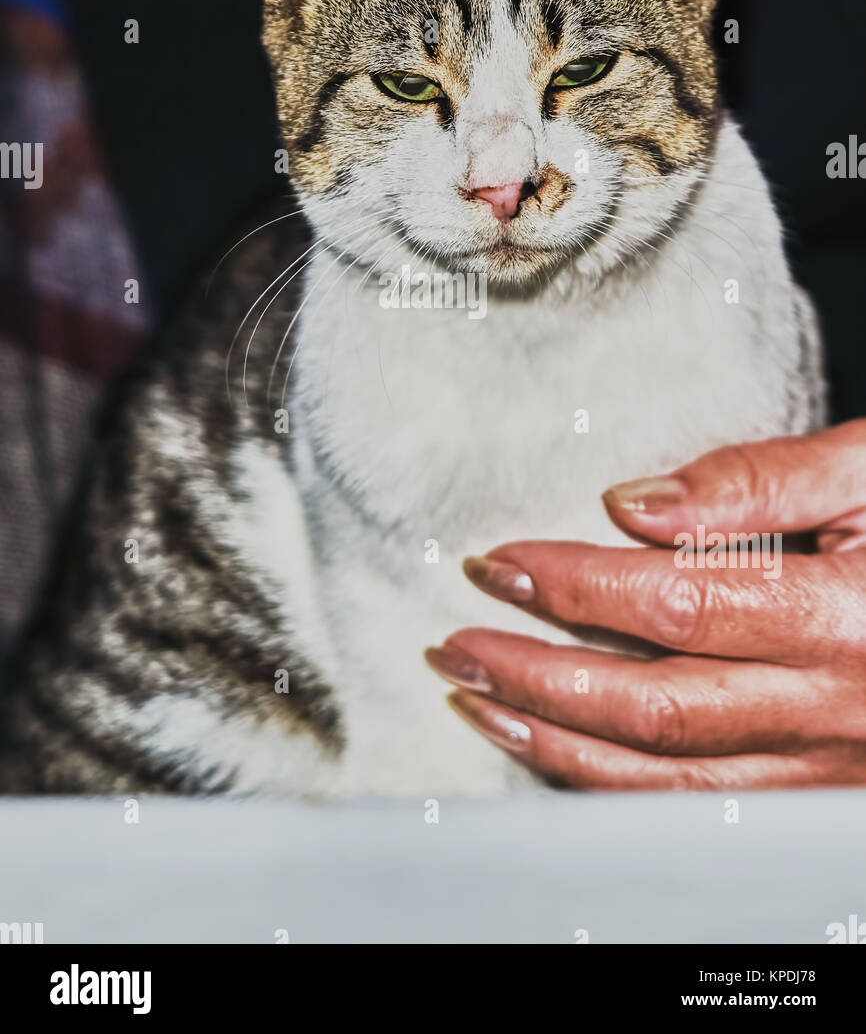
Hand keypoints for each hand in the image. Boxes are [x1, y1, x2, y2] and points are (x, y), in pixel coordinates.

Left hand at [426, 420, 865, 787]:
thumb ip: (760, 480)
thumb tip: (632, 505)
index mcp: (849, 621)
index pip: (676, 604)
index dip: (573, 584)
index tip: (499, 563)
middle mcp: (837, 711)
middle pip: (654, 707)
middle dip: (538, 673)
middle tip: (456, 638)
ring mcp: (829, 769)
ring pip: (667, 778)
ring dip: (556, 739)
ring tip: (477, 695)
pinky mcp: (822, 794)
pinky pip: (701, 808)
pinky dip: (612, 785)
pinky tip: (554, 746)